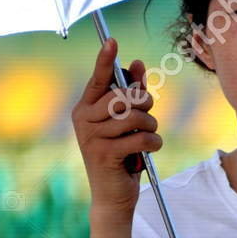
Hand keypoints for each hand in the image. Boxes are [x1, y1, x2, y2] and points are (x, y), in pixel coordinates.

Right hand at [70, 39, 161, 219]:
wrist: (112, 196)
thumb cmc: (121, 156)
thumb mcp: (126, 125)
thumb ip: (131, 95)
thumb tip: (136, 64)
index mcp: (85, 108)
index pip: (97, 79)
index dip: (105, 60)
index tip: (113, 41)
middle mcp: (83, 119)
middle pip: (125, 96)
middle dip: (146, 105)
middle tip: (148, 120)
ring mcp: (92, 136)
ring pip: (136, 117)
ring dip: (151, 128)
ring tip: (148, 138)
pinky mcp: (105, 153)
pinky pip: (141, 138)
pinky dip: (153, 144)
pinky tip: (148, 153)